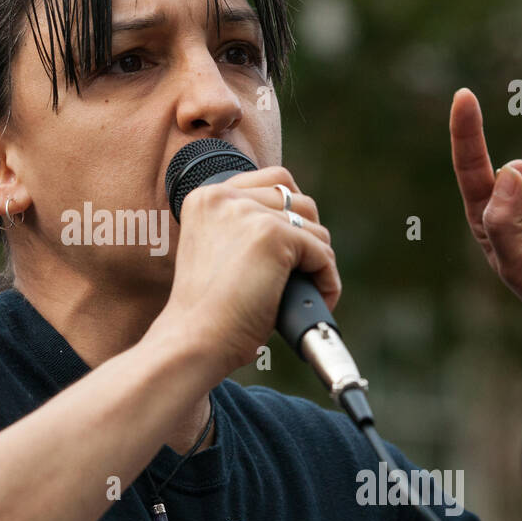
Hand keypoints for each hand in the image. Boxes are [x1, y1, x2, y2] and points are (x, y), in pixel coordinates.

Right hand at [159, 166, 339, 376]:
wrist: (194, 340)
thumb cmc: (206, 313)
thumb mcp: (218, 253)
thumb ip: (245, 229)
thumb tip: (299, 224)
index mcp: (206, 198)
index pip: (271, 180)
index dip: (289, 214)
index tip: (287, 248)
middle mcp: (224, 197)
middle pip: (298, 199)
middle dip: (307, 238)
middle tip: (298, 273)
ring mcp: (249, 214)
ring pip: (315, 226)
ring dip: (318, 261)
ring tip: (305, 292)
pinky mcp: (274, 236)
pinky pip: (323, 253)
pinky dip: (327, 282)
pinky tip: (315, 301)